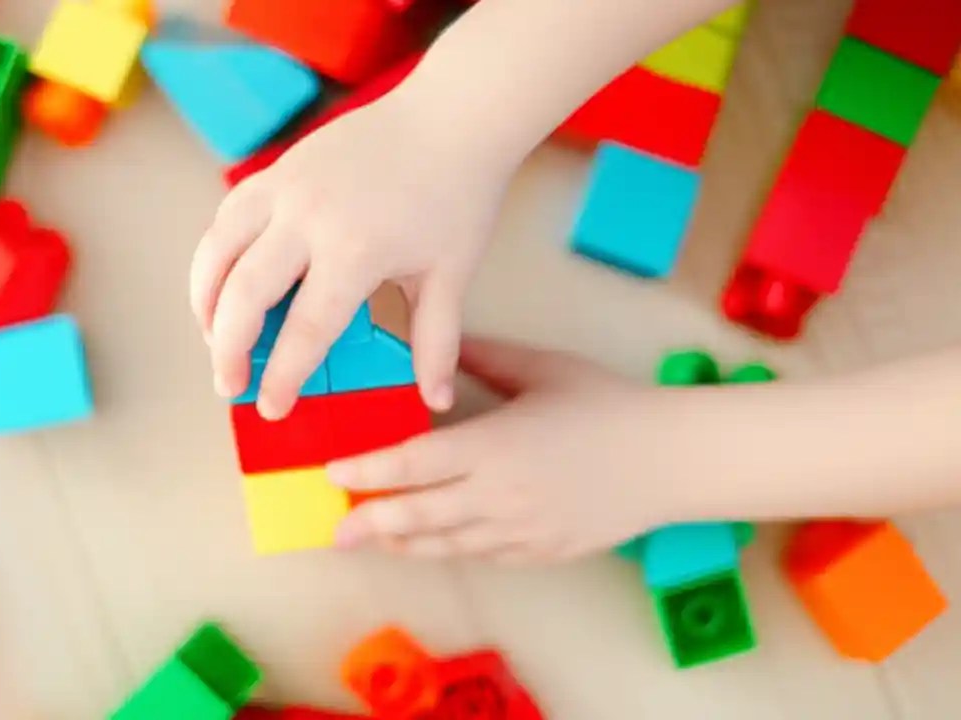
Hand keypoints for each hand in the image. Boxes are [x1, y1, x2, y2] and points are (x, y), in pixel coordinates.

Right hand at [190, 92, 510, 418]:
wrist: (451, 116)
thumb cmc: (456, 195)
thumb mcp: (451, 274)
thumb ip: (436, 342)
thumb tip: (435, 401)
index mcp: (355, 251)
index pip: (305, 329)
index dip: (282, 375)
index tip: (271, 407)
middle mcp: (308, 217)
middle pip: (244, 295)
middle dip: (226, 348)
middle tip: (228, 385)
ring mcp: (285, 187)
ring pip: (218, 250)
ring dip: (204, 300)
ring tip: (210, 337)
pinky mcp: (276, 168)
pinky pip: (227, 216)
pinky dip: (214, 255)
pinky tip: (222, 283)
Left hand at [327, 337, 687, 563]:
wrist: (671, 460)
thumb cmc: (608, 405)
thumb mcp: (542, 368)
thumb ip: (485, 357)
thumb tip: (443, 345)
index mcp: (494, 446)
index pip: (413, 465)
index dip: (368, 472)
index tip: (333, 472)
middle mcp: (499, 496)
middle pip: (418, 517)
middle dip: (370, 524)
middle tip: (334, 530)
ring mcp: (520, 532)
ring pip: (445, 545)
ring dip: (403, 544)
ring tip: (371, 540)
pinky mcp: (540, 553)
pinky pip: (481, 556)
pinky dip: (448, 551)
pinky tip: (429, 546)